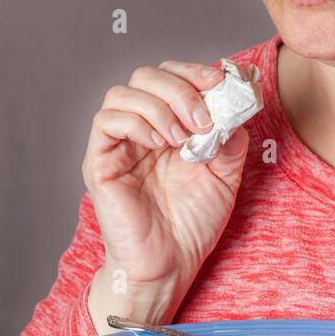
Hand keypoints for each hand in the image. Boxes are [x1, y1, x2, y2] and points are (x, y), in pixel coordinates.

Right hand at [81, 60, 251, 332]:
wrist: (172, 264)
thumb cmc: (194, 222)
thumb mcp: (226, 174)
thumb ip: (231, 137)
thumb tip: (234, 104)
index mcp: (170, 124)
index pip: (172, 76)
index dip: (195, 72)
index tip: (221, 83)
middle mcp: (142, 128)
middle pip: (146, 76)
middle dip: (180, 88)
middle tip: (203, 119)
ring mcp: (118, 144)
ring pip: (122, 93)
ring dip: (159, 106)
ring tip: (182, 138)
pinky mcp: (100, 162)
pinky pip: (107, 122)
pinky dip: (137, 122)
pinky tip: (159, 144)